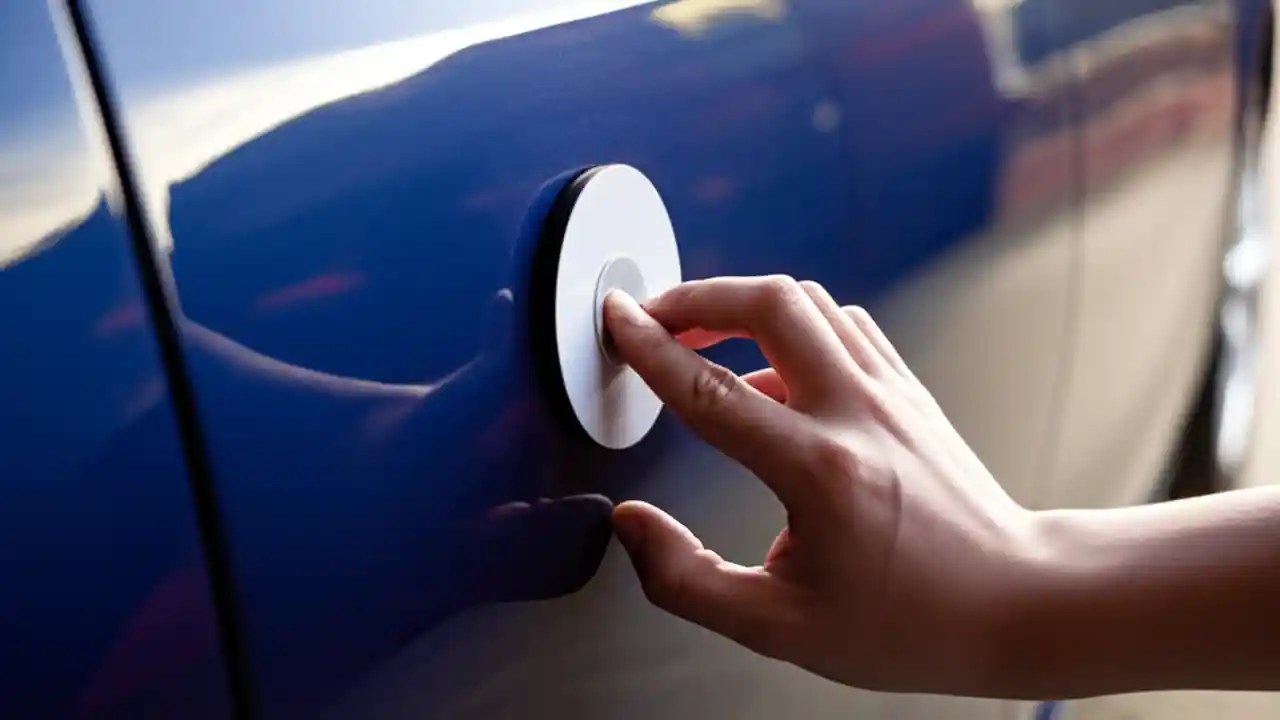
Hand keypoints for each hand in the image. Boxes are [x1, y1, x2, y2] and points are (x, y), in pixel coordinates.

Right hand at [602, 275, 1035, 695]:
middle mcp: (857, 415)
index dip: (650, 347)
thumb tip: (631, 526)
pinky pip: (843, 324)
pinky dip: (792, 323)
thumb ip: (686, 580)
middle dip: (697, 296)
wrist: (1015, 603)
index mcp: (819, 471)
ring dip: (743, 302)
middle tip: (655, 313)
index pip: (710, 389)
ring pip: (809, 302)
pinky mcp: (908, 391)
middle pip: (769, 303)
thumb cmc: (911, 623)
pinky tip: (770, 361)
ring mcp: (890, 394)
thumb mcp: (779, 629)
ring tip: (701, 332)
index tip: (615, 320)